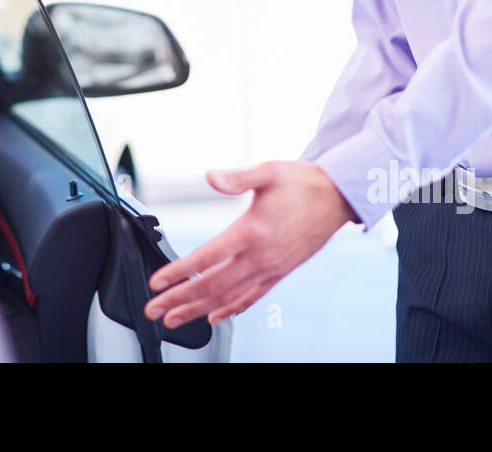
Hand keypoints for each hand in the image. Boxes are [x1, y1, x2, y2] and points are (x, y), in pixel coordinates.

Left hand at [143, 160, 356, 326]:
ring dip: (198, 311)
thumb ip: (236, 177)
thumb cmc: (304, 183)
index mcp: (251, 232)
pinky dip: (230, 310)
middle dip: (179, 300)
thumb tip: (210, 176)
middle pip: (211, 286)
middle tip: (153, 310)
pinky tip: (215, 316)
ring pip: (228, 298)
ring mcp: (270, 269)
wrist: (338, 198)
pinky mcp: (279, 273)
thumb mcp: (268, 171)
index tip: (157, 283)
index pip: (206, 259)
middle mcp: (259, 257)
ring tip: (174, 320)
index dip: (178, 273)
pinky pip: (251, 298)